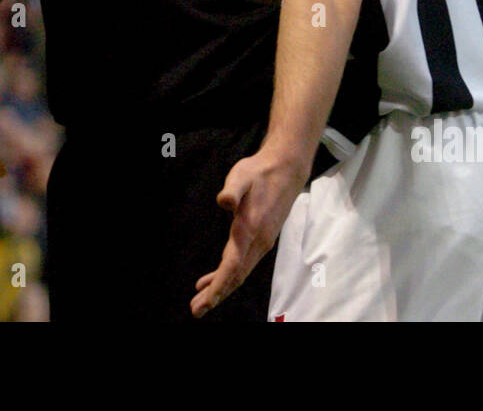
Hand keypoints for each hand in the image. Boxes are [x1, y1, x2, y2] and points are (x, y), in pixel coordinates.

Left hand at [191, 147, 307, 317]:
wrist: (286, 171)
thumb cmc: (259, 172)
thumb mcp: (242, 175)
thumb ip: (232, 189)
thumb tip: (224, 201)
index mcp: (250, 229)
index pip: (232, 264)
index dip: (218, 283)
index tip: (205, 298)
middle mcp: (258, 241)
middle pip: (235, 275)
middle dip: (216, 294)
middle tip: (196, 311)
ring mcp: (262, 243)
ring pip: (240, 273)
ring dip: (221, 289)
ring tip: (201, 302)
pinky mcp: (261, 240)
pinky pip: (243, 265)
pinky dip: (228, 276)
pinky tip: (213, 280)